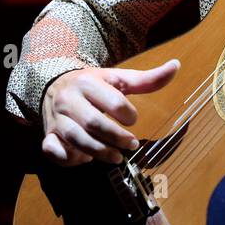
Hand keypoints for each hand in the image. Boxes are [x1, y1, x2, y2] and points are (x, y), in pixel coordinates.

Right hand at [40, 59, 180, 166]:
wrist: (55, 85)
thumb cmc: (93, 85)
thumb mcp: (118, 78)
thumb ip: (147, 79)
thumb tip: (176, 65)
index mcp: (88, 82)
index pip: (113, 102)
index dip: (129, 115)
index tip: (133, 120)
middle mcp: (69, 99)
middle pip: (94, 123)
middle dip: (117, 138)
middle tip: (132, 145)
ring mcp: (56, 118)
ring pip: (76, 139)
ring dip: (99, 152)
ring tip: (117, 157)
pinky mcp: (48, 135)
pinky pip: (52, 151)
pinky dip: (68, 159)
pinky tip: (83, 159)